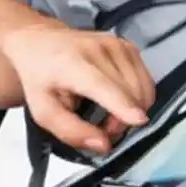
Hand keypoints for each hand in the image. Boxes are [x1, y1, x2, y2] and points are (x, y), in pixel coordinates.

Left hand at [0, 24, 154, 152]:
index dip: (121, 104)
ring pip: (142, 88)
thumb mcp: (43, 110)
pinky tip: (119, 100)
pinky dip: (137, 97)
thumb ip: (70, 130)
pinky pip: (146, 80)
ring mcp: (117, 44)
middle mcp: (97, 48)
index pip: (101, 84)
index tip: (138, 120)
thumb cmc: (40, 78)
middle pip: (128, 93)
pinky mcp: (129, 46)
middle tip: (104, 128)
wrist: (39, 41)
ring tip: (108, 115)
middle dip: (122, 121)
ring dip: (132, 110)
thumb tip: (104, 145)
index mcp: (70, 63)